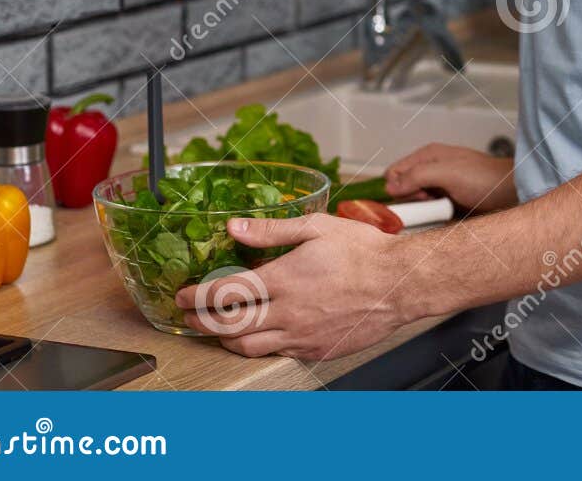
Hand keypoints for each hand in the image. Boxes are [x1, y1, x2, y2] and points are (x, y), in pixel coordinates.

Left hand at [174, 214, 419, 360]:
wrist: (400, 284)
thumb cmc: (365, 253)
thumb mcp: (318, 227)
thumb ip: (272, 231)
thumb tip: (235, 228)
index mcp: (284, 279)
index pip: (224, 293)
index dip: (195, 296)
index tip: (181, 295)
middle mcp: (287, 312)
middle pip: (227, 325)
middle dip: (199, 322)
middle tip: (186, 317)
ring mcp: (300, 335)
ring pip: (247, 347)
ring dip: (225, 339)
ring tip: (217, 331)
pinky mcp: (314, 350)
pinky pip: (276, 353)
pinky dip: (258, 347)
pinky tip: (258, 336)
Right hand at [384, 143, 516, 212]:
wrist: (511, 191)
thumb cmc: (483, 178)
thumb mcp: (447, 173)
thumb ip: (416, 176)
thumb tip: (390, 187)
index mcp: (427, 155)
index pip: (394, 172)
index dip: (397, 188)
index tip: (415, 197)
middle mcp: (431, 168)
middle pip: (402, 189)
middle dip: (410, 200)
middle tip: (430, 202)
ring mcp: (440, 185)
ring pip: (415, 202)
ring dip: (421, 210)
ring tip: (440, 209)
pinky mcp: (448, 200)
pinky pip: (429, 210)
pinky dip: (431, 216)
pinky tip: (444, 215)